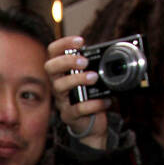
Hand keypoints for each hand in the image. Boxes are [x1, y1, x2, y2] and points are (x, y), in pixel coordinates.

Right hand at [45, 35, 110, 150]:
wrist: (92, 122)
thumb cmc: (91, 95)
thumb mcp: (93, 77)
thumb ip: (96, 65)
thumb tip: (113, 51)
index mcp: (62, 71)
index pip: (53, 52)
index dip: (63, 44)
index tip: (81, 42)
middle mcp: (58, 84)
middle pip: (50, 67)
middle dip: (67, 61)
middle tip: (84, 62)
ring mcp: (62, 100)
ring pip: (59, 87)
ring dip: (77, 79)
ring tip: (94, 78)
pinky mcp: (69, 115)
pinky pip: (78, 109)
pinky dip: (94, 104)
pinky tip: (106, 101)